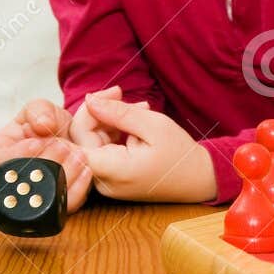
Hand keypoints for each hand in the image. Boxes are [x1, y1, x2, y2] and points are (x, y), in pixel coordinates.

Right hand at [0, 88, 122, 212]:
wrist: (72, 139)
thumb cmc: (48, 125)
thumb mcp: (40, 109)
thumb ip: (38, 111)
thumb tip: (42, 124)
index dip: (16, 155)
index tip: (37, 143)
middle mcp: (10, 183)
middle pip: (20, 184)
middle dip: (44, 164)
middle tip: (64, 147)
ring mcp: (33, 198)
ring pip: (44, 199)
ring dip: (64, 176)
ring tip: (79, 155)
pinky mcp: (56, 207)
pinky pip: (65, 206)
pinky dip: (78, 188)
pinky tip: (86, 170)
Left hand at [74, 95, 217, 202]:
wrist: (199, 180)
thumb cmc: (180, 155)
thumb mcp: (153, 125)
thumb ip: (118, 113)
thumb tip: (89, 100)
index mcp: (112, 171)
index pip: (75, 141)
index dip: (84, 113)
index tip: (106, 95)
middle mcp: (102, 181)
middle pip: (81, 139)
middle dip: (98, 111)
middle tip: (121, 93)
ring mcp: (105, 180)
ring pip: (90, 141)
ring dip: (108, 119)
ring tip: (139, 108)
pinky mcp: (110, 176)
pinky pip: (101, 148)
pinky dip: (114, 131)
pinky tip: (134, 121)